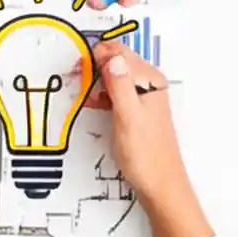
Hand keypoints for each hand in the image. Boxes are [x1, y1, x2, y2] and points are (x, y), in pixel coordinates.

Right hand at [86, 41, 211, 236]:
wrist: (160, 184)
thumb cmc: (146, 156)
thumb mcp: (127, 117)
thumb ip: (120, 86)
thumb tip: (113, 58)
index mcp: (150, 82)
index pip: (120, 52)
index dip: (97, 55)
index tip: (80, 67)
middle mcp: (150, 85)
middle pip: (118, 60)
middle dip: (95, 65)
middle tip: (77, 78)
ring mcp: (145, 97)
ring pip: (116, 75)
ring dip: (98, 79)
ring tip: (83, 92)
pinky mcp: (138, 109)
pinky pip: (117, 91)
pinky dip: (103, 93)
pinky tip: (95, 104)